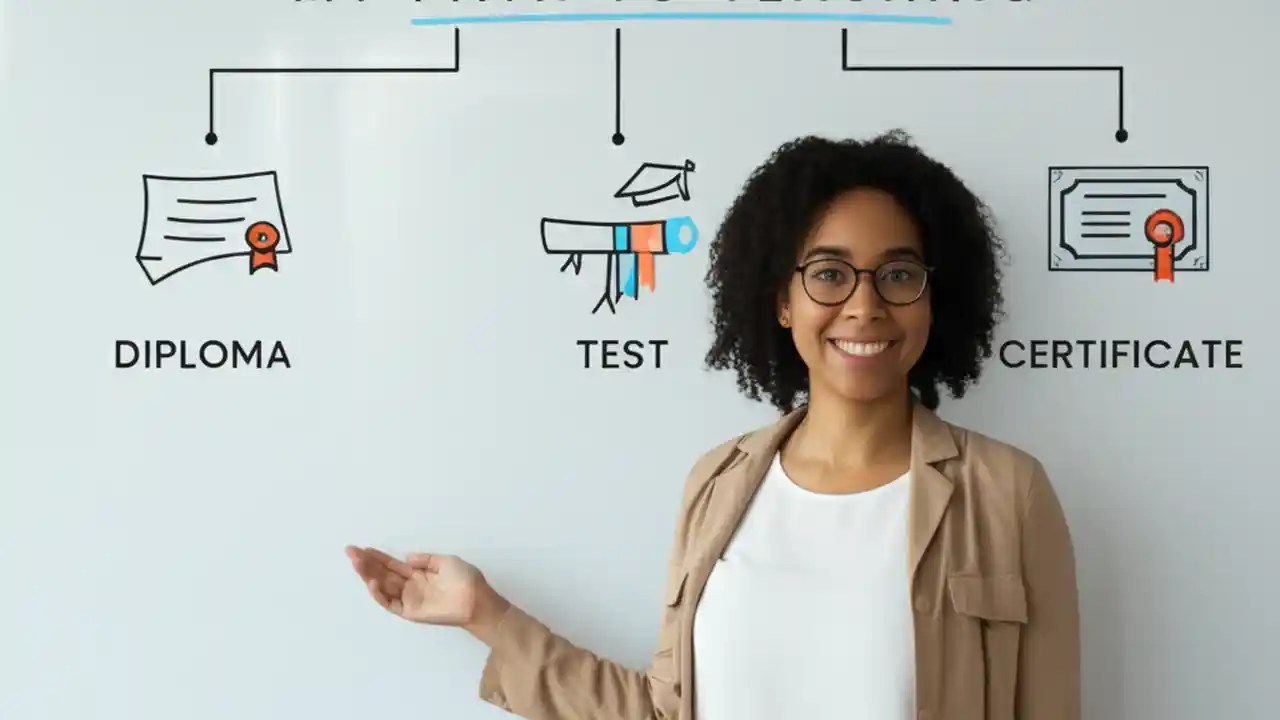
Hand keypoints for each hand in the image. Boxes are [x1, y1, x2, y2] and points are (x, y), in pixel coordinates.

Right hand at [344, 545, 507, 628]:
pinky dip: (379, 594)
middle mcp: (410, 586)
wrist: (476, 600)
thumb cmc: (465, 579)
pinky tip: (372, 582)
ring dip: (368, 575)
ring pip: (382, 586)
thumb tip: (407, 557)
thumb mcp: (446, 561)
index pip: (392, 564)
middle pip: (383, 573)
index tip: (362, 548)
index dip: (377, 557)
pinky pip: (390, 603)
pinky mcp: (409, 611)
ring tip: (356, 563)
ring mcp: (408, 599)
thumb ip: (426, 559)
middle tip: (350, 552)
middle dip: (366, 563)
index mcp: (418, 573)